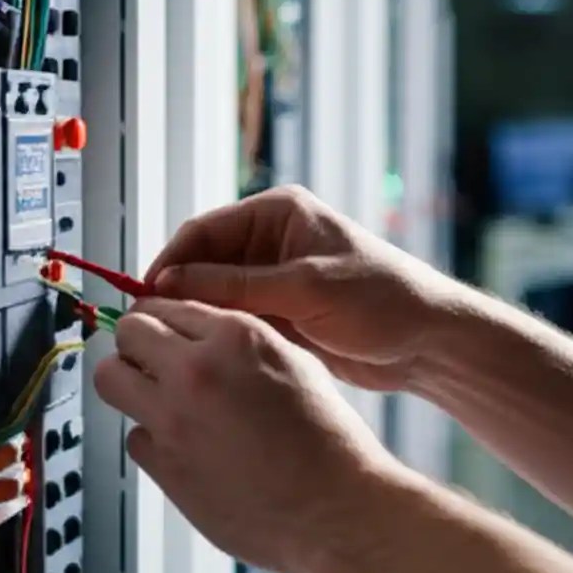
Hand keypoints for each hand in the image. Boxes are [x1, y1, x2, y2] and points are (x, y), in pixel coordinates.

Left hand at [93, 298, 399, 572]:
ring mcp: (174, 420)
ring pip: (110, 379)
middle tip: (153, 360)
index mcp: (236, 336)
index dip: (163, 318)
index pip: (165, 304)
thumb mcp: (296, 362)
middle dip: (138, 343)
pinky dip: (155, 439)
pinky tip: (190, 448)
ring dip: (131, 384)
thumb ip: (242, 341)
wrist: (335, 509)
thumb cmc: (329, 441)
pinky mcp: (165, 466)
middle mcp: (197, 370)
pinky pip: (135, 437)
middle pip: (127, 333)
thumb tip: (201, 334)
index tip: (162, 330)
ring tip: (161, 400)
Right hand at [145, 186, 461, 390]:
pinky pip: (237, 322)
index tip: (146, 295)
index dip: (171, 261)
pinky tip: (207, 357)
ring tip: (175, 348)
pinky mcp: (282, 315)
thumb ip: (238, 285)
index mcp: (279, 215)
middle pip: (203, 264)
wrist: (427, 342)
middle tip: (152, 328)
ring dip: (199, 318)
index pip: (204, 231)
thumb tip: (170, 282)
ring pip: (216, 297)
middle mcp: (272, 242)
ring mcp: (276, 280)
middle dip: (179, 293)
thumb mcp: (307, 287)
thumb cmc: (382, 298)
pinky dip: (222, 336)